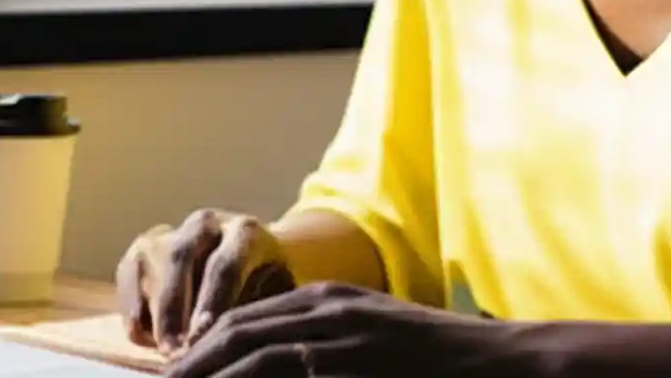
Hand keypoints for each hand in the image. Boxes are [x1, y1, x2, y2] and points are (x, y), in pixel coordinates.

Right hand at [116, 210, 296, 355]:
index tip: (201, 336)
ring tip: (164, 350)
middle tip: (175, 351)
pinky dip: (133, 309)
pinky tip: (147, 338)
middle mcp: (205, 223)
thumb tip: (232, 334)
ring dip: (151, 313)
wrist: (256, 257)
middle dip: (172, 310)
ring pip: (148, 266)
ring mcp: (171, 232)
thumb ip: (257, 307)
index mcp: (245, 231)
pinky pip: (128, 277)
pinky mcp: (143, 248)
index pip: (224, 265)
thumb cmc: (273, 284)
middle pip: (179, 259)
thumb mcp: (278, 292)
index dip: (211, 302)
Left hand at [166, 282, 524, 377]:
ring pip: (254, 349)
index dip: (206, 346)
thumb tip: (287, 366)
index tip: (177, 373)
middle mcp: (327, 308)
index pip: (247, 317)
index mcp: (327, 299)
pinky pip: (289, 369)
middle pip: (238, 329)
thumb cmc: (432, 360)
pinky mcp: (355, 358)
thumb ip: (326, 348)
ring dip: (210, 373)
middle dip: (194, 361)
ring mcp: (341, 332)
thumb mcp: (371, 341)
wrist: (493, 359)